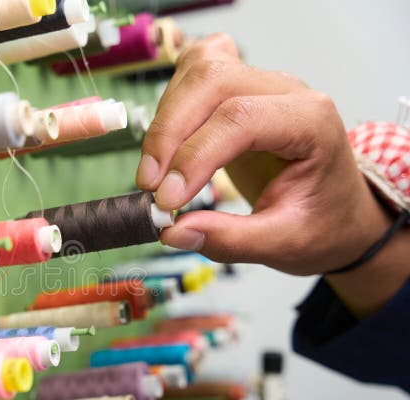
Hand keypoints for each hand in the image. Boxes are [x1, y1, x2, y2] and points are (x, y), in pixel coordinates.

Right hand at [136, 34, 392, 276]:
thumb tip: (173, 232)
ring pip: (198, 70)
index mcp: (311, 122)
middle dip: (169, 134)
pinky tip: (165, 137)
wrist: (337, 210)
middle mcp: (285, 91)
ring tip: (154, 172)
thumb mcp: (285, 243)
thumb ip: (231, 240)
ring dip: (165, 120)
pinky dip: (172, 98)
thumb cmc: (321, 221)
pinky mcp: (237, 86)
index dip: (195, 156)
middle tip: (150, 187)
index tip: (167, 201)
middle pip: (213, 82)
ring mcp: (260, 82)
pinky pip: (196, 67)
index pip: (242, 119)